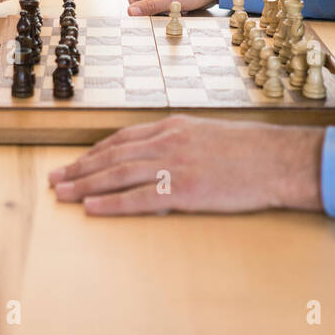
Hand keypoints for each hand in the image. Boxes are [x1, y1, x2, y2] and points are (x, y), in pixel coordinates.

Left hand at [47, 116, 324, 214]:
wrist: (278, 159)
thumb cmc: (251, 150)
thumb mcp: (208, 135)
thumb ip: (181, 142)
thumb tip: (159, 157)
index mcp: (173, 127)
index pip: (123, 139)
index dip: (95, 152)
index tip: (76, 162)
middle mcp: (168, 141)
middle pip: (112, 155)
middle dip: (80, 168)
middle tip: (56, 179)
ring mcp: (174, 164)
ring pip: (117, 174)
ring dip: (85, 184)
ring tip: (62, 193)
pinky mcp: (184, 189)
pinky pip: (139, 198)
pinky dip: (111, 203)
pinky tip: (92, 207)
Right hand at [124, 0, 220, 15]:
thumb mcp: (173, 0)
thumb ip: (150, 7)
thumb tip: (130, 12)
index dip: (136, 3)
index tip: (147, 14)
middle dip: (152, 6)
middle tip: (168, 10)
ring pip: (150, 0)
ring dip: (161, 8)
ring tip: (177, 7)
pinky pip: (158, 0)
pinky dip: (167, 6)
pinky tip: (180, 5)